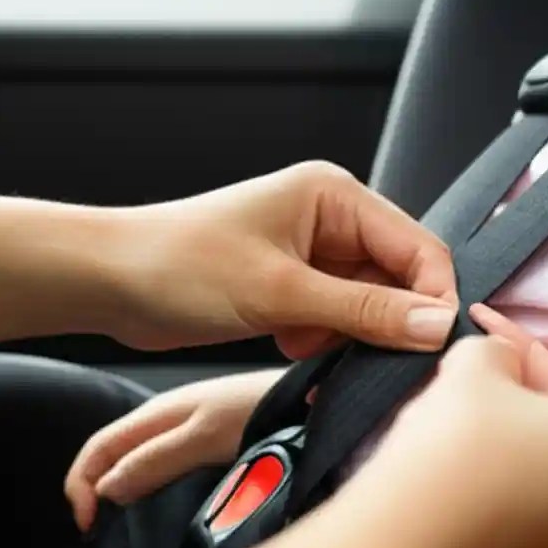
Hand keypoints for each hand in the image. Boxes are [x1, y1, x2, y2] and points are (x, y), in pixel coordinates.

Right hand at [64, 369, 282, 532]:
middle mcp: (169, 419)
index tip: (88, 525)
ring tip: (128, 524)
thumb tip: (107, 488)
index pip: (98, 449)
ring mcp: (191, 429)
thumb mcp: (205, 435)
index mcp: (157, 412)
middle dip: (99, 493)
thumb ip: (155, 458)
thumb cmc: (266, 403)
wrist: (314, 393)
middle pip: (114, 459)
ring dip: (129, 494)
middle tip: (102, 531)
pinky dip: (158, 489)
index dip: (80, 486)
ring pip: (141, 465)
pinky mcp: (214, 441)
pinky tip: (169, 505)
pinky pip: (171, 468)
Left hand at [104, 161, 457, 355]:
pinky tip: (286, 340)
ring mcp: (313, 250)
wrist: (111, 280)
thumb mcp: (281, 292)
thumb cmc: (180, 265)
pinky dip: (322, 337)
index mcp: (335, 195)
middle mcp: (331, 217)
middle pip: (398, 276)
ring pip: (369, 302)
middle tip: (360, 352)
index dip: (432, 297)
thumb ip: (365, 309)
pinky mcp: (295, 282)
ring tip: (303, 339)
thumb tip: (436, 323)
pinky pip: (338, 316)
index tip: (431, 347)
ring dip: (347, 332)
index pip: (418, 247)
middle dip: (384, 319)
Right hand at [301, 306, 547, 547]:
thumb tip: (500, 356)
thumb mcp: (480, 367)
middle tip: (509, 341)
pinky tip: (471, 414)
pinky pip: (543, 477)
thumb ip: (500, 349)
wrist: (410, 537)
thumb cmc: (463, 447)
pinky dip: (517, 440)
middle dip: (546, 371)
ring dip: (525, 402)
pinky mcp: (543, 537)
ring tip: (475, 370)